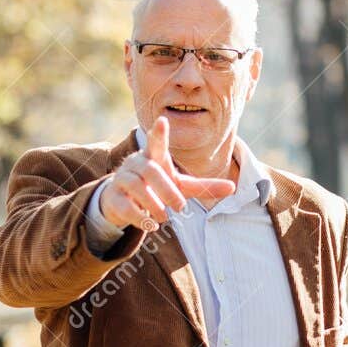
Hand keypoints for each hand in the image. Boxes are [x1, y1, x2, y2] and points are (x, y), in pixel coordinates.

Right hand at [97, 116, 235, 231]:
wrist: (122, 202)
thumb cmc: (157, 188)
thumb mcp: (181, 186)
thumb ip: (204, 186)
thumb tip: (233, 188)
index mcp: (154, 157)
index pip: (156, 143)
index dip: (159, 133)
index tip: (162, 121)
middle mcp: (136, 164)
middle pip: (151, 171)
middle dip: (167, 190)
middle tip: (180, 207)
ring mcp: (122, 179)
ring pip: (137, 187)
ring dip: (154, 204)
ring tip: (164, 217)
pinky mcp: (113, 197)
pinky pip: (125, 205)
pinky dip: (139, 217)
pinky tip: (150, 225)